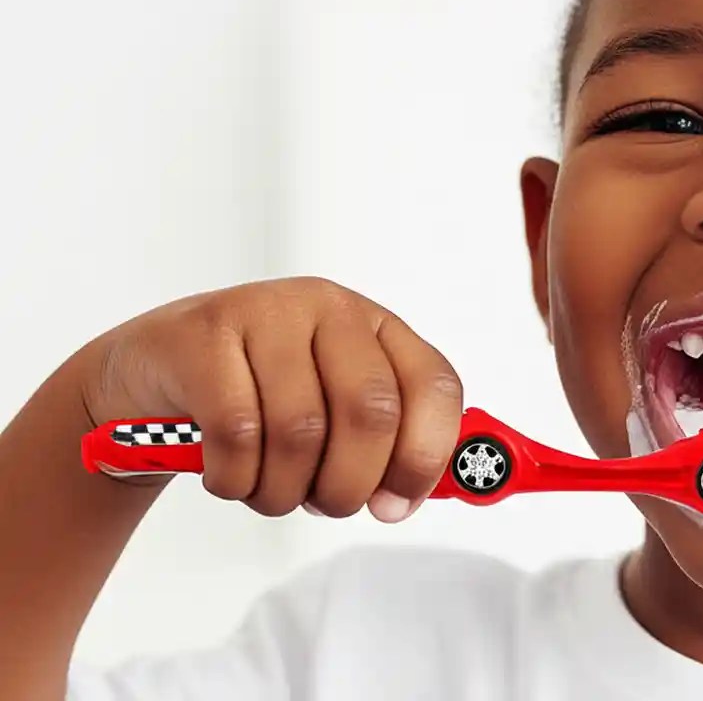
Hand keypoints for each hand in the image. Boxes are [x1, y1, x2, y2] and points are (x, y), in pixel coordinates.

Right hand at [79, 277, 461, 522]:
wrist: (155, 373)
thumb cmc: (261, 401)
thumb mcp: (330, 415)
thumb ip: (382, 447)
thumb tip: (404, 500)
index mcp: (378, 328)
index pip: (435, 386)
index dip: (425, 456)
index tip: (396, 505)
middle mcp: (330, 308)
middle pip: (371, 412)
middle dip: (351, 484)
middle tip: (326, 505)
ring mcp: (266, 312)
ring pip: (301, 430)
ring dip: (284, 491)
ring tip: (270, 492)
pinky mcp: (204, 336)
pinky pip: (237, 432)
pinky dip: (235, 479)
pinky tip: (229, 477)